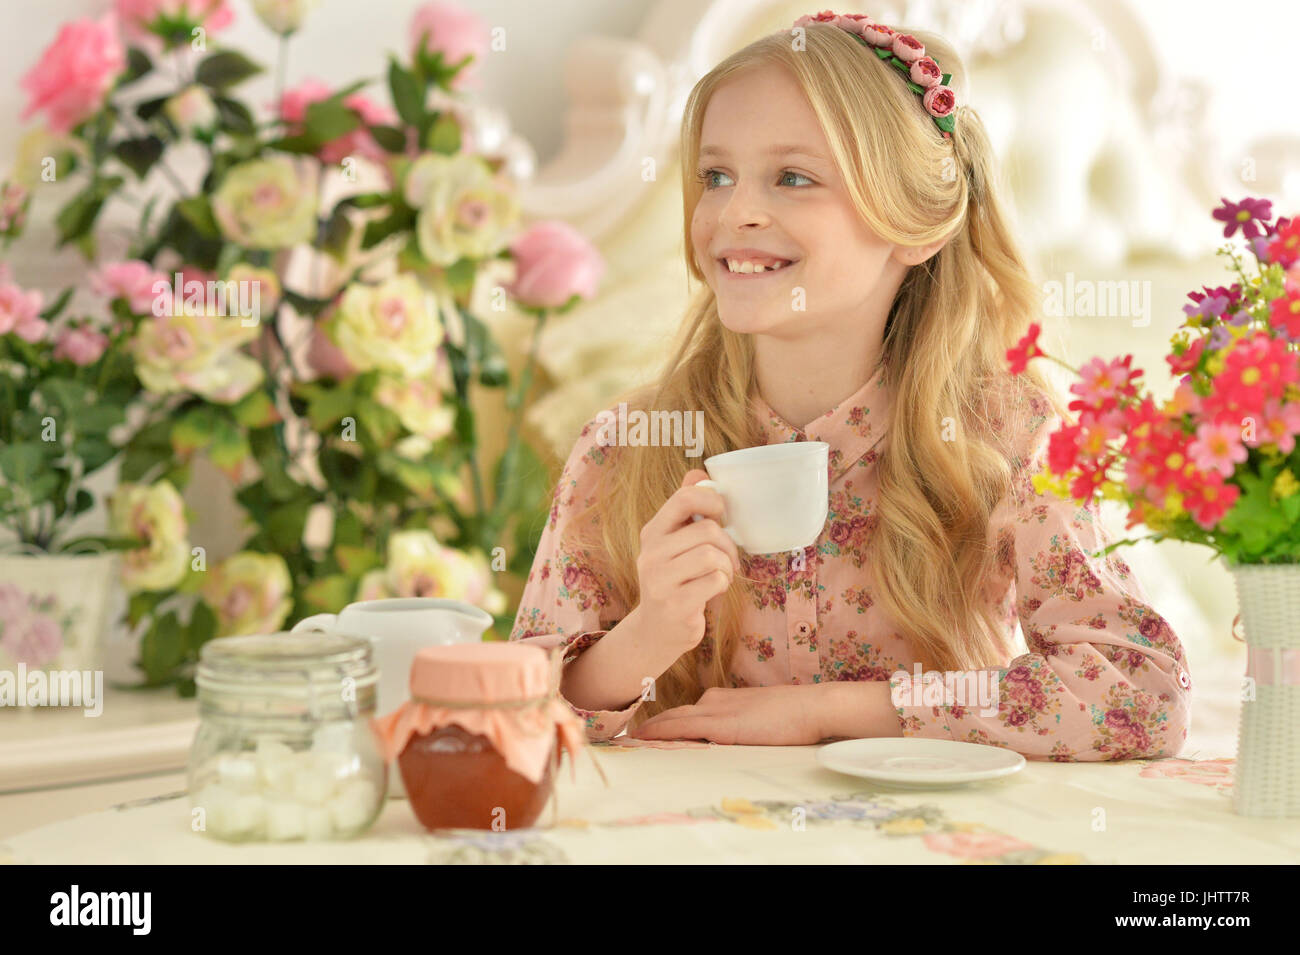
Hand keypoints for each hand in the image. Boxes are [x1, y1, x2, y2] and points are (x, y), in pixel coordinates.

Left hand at [629, 685, 827, 744]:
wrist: (811, 707)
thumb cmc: (793, 714)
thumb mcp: (758, 715)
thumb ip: (738, 722)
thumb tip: (727, 735)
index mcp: (721, 699)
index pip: (684, 712)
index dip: (663, 722)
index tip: (644, 731)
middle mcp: (713, 701)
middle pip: (672, 714)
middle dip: (649, 726)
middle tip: (626, 737)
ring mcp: (716, 712)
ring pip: (672, 720)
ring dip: (648, 730)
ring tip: (628, 740)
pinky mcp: (721, 726)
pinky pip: (681, 729)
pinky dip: (660, 733)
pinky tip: (644, 739)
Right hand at [633, 469, 741, 651]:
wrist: (656, 630)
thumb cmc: (674, 580)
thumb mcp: (673, 543)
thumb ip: (685, 509)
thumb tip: (698, 472)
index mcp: (653, 532)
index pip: (685, 498)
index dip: (713, 502)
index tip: (721, 517)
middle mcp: (651, 553)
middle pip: (708, 530)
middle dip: (728, 545)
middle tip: (728, 559)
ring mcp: (660, 580)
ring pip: (712, 555)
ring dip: (727, 566)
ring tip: (720, 575)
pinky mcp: (675, 604)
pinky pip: (715, 580)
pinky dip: (723, 584)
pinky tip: (713, 591)